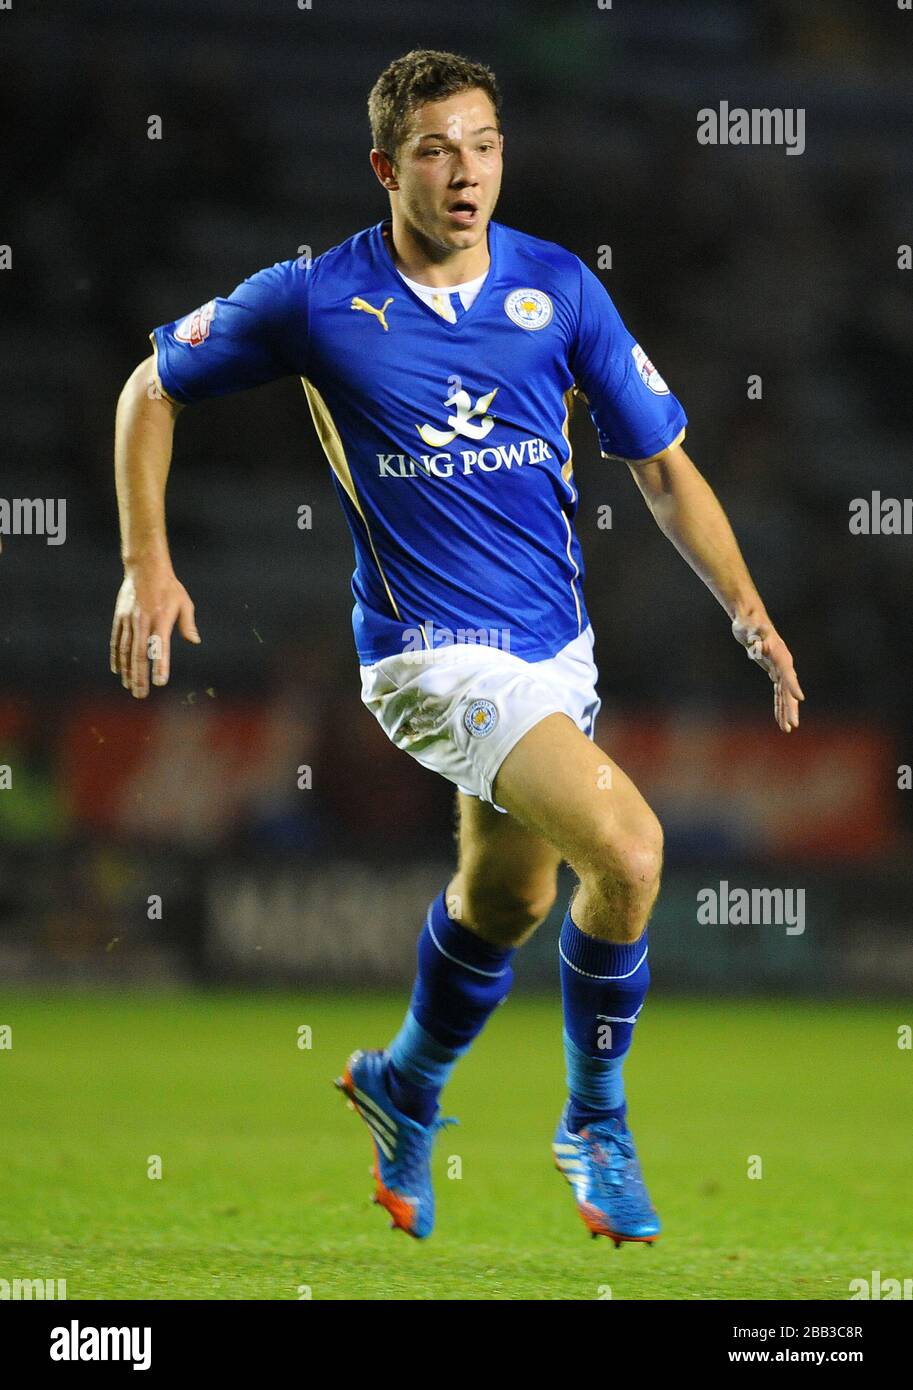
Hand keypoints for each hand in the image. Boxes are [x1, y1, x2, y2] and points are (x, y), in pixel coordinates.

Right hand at [110, 567, 200, 697]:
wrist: (145, 567)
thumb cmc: (169, 586)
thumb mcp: (184, 602)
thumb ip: (188, 623)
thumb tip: (195, 640)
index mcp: (162, 619)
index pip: (160, 647)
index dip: (160, 665)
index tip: (160, 682)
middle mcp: (144, 621)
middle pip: (140, 654)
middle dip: (140, 676)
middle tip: (141, 695)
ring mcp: (129, 620)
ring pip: (127, 650)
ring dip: (128, 670)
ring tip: (130, 687)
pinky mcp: (120, 618)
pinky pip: (117, 641)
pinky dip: (117, 657)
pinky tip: (118, 671)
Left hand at [732, 616, 804, 732]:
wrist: (749, 619)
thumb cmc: (748, 622)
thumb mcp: (750, 628)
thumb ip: (756, 635)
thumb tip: (762, 644)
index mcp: (780, 654)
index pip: (788, 673)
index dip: (793, 686)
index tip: (799, 699)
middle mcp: (783, 663)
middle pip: (788, 688)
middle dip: (790, 707)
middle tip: (792, 725)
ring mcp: (779, 668)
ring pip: (784, 694)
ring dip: (785, 711)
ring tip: (788, 728)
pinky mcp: (773, 672)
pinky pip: (778, 692)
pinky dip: (778, 705)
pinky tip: (780, 720)